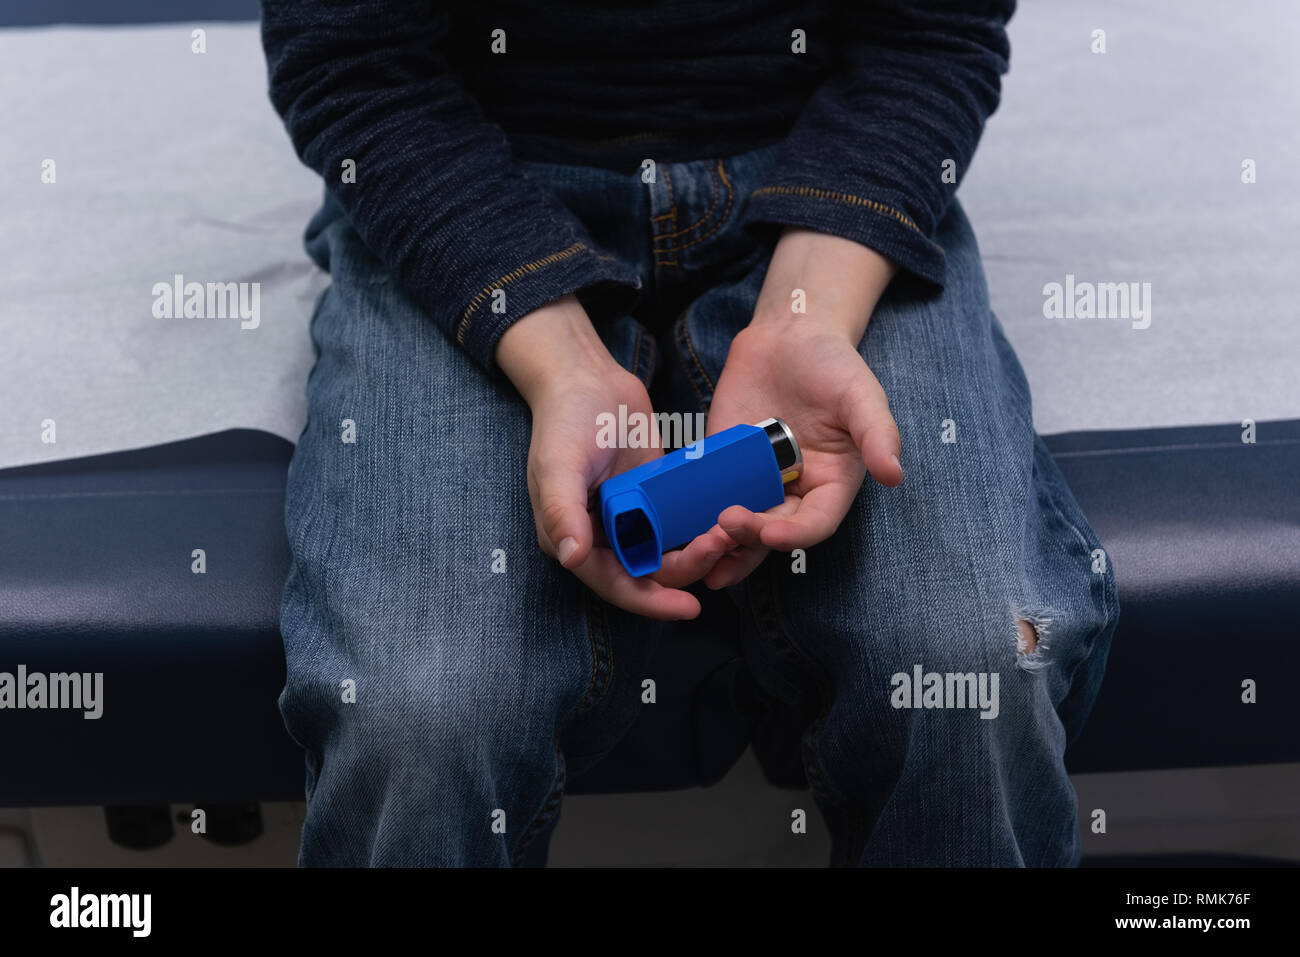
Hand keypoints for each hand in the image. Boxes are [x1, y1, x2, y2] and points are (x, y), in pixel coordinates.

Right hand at [496, 295, 729, 618]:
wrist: (587, 379)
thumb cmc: (565, 420)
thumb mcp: (558, 464)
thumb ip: (561, 510)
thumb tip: (569, 556)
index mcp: (573, 539)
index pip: (615, 585)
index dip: (651, 602)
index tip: (689, 608)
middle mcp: (601, 538)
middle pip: (649, 575)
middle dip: (687, 569)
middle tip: (721, 543)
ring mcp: (629, 519)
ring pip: (670, 554)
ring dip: (700, 551)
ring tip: (730, 530)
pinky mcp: (651, 500)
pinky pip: (679, 527)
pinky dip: (701, 528)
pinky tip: (728, 520)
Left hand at [693, 229, 904, 588]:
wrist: (788, 337)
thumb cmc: (833, 365)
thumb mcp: (862, 396)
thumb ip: (878, 434)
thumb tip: (894, 474)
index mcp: (832, 485)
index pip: (816, 523)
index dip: (796, 535)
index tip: (772, 533)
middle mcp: (795, 493)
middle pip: (774, 532)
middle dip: (751, 537)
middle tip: (726, 525)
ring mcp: (757, 484)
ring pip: (740, 529)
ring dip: (721, 545)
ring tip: (700, 553)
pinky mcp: (724, 469)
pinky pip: (709, 501)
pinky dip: (695, 519)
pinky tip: (678, 528)